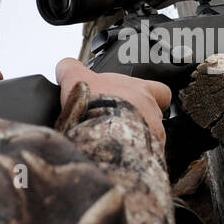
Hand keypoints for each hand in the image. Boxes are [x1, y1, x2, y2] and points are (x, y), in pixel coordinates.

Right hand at [55, 58, 171, 148]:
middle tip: (119, 123)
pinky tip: (116, 157)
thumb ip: (71, 68)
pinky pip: (144, 157)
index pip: (158, 90)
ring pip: (150, 137)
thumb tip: (65, 66)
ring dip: (135, 139)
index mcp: (141, 90)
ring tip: (115, 143)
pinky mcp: (148, 156)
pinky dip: (132, 157)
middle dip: (139, 120)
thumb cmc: (94, 105)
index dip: (149, 94)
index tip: (135, 99)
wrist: (101, 133)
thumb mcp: (76, 78)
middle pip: (154, 116)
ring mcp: (154, 135)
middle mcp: (152, 112)